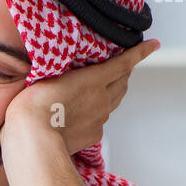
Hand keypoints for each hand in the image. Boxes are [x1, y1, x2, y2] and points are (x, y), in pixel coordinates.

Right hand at [2, 38, 160, 156]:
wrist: (35, 141)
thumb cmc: (33, 107)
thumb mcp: (43, 79)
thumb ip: (60, 75)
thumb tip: (62, 76)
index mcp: (92, 79)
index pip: (124, 62)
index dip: (140, 52)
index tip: (153, 44)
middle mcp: (102, 98)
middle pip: (122, 82)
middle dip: (124, 73)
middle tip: (119, 67)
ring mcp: (100, 118)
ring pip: (112, 101)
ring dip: (110, 93)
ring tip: (97, 91)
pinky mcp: (94, 135)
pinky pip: (99, 121)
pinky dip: (94, 116)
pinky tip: (79, 117)